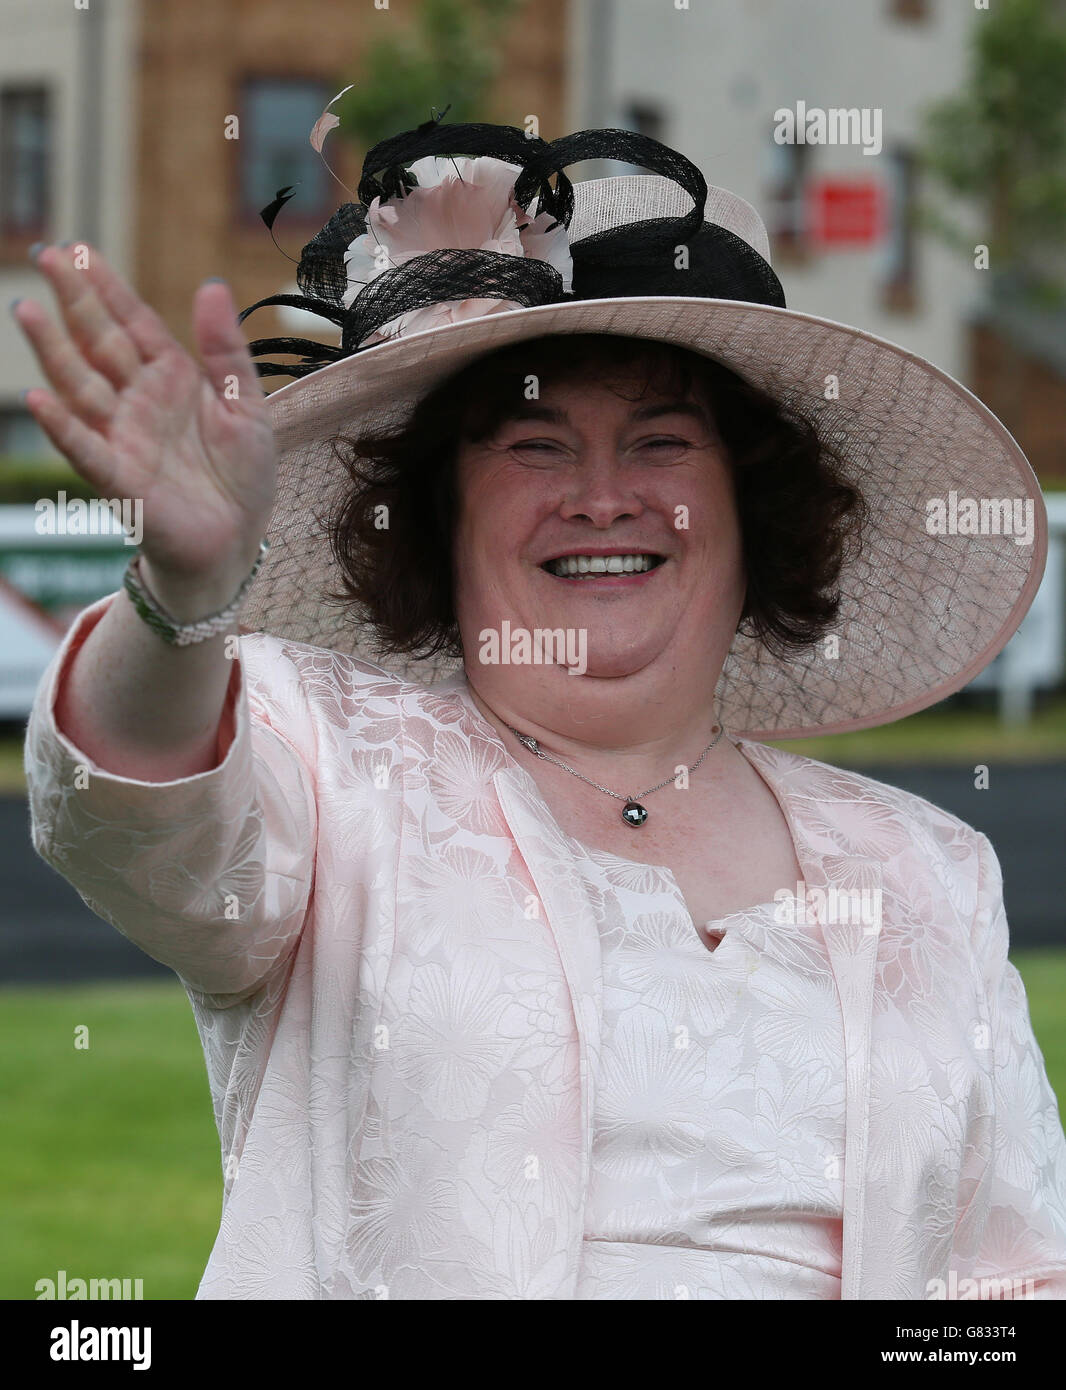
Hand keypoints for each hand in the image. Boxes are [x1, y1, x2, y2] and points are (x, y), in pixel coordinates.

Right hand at [12, 243, 276, 587]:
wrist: (236, 541)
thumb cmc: (240, 476)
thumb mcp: (248, 406)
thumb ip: (226, 352)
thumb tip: (211, 285)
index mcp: (171, 378)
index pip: (133, 323)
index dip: (107, 287)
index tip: (78, 248)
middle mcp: (139, 402)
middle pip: (99, 343)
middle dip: (74, 301)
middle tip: (46, 255)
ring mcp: (124, 437)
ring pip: (81, 386)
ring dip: (53, 351)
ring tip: (26, 310)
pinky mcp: (120, 480)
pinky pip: (87, 450)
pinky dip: (64, 428)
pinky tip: (39, 401)